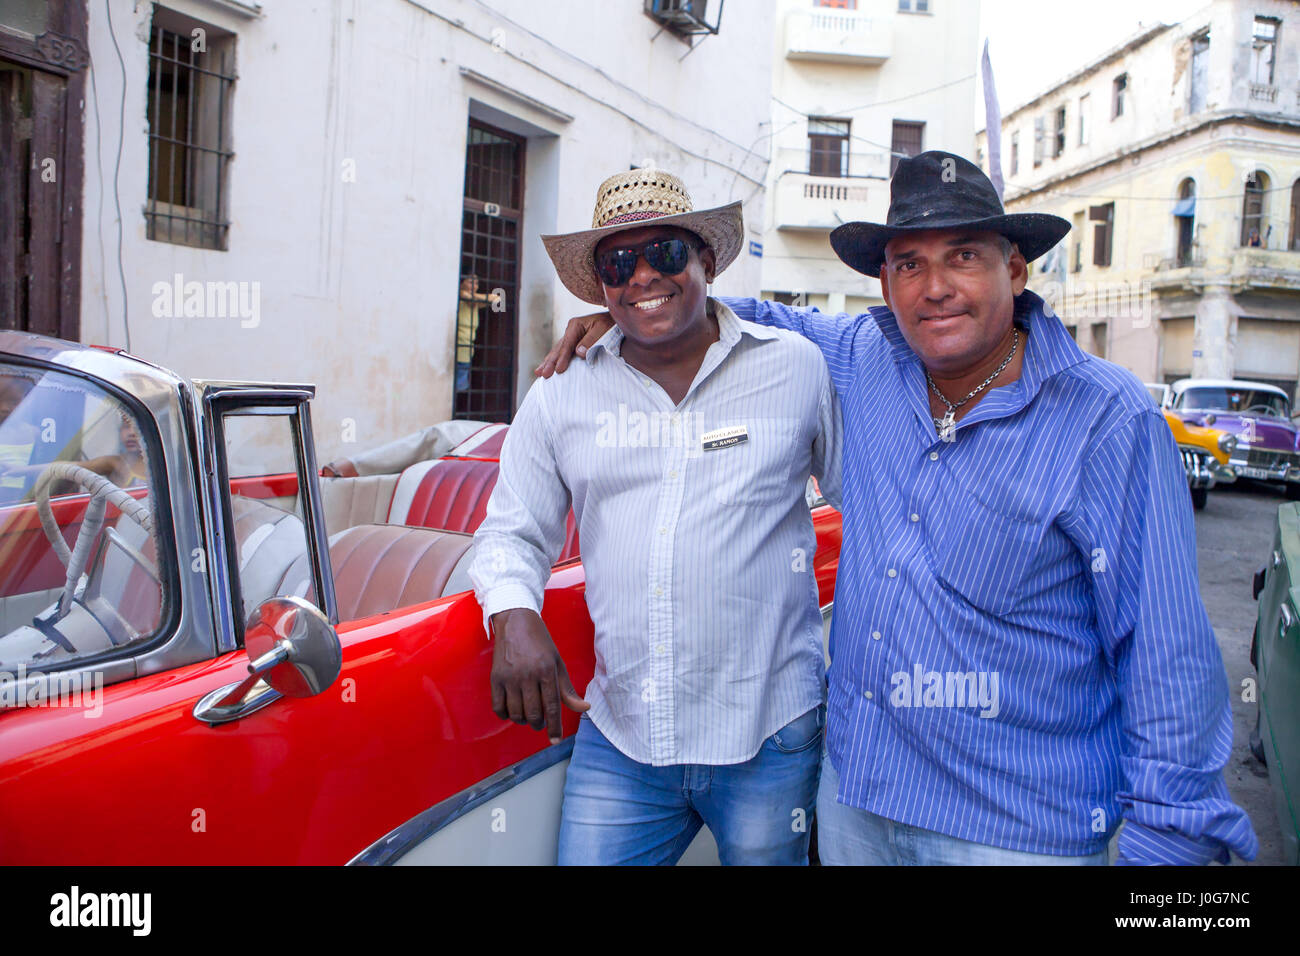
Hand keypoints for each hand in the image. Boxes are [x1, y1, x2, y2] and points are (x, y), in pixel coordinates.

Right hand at [489, 607, 588, 741]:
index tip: (556, 740)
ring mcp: (509, 677)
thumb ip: (567, 689)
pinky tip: (512, 709)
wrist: (515, 621)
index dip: (555, 727)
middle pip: (534, 714)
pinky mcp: (495, 678)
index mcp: (547, 671)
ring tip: (527, 713)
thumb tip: (584, 708)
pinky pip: (498, 707)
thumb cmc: (540, 642)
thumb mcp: (558, 662)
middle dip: (539, 724)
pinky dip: (506, 714)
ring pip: (516, 713)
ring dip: (523, 720)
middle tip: (540, 721)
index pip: (553, 707)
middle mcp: (528, 675)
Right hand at [534, 312, 614, 377]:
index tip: (558, 371)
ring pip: (557, 350)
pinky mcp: (574, 341)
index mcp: (575, 325)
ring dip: (548, 362)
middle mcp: (570, 329)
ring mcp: (571, 336)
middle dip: (550, 362)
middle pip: (558, 348)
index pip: (567, 345)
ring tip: (539, 372)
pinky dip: (555, 360)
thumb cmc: (611, 324)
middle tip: (543, 375)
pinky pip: (562, 352)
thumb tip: (578, 353)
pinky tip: (547, 366)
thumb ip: (591, 341)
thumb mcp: (603, 330)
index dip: (562, 358)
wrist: (617, 319)